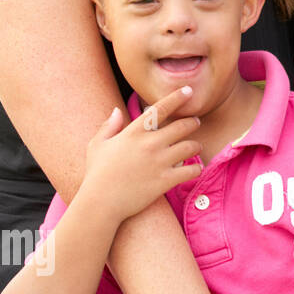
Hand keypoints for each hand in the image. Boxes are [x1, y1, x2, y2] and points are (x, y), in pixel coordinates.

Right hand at [78, 87, 201, 224]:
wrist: (100, 203)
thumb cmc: (97, 174)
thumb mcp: (97, 145)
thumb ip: (108, 126)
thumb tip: (118, 110)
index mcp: (134, 132)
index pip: (160, 109)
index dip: (177, 97)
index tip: (188, 91)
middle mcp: (150, 144)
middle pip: (183, 126)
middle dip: (192, 122)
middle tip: (195, 122)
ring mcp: (159, 162)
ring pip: (191, 146)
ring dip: (196, 145)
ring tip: (195, 146)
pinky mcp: (166, 180)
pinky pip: (192, 170)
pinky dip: (196, 168)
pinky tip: (194, 168)